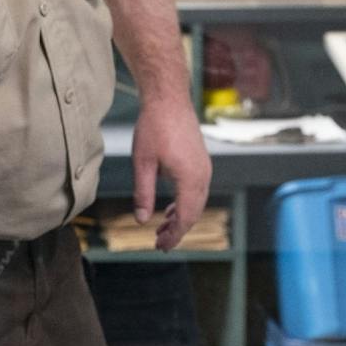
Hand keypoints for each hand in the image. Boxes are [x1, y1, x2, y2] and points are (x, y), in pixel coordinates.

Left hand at [131, 100, 212, 250]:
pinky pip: (197, 190)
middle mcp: (202, 175)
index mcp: (190, 178)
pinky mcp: (201, 161)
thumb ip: (143, 194)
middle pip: (194, 213)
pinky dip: (185, 203)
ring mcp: (204, 167)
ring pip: (197, 202)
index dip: (174, 235)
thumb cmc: (154, 127)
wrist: (169, 98)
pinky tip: (170, 209)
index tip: (161, 247)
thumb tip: (142, 220)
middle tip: (159, 243)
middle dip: (177, 230)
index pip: (185, 217)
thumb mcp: (143, 163)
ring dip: (181, 217)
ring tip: (162, 229)